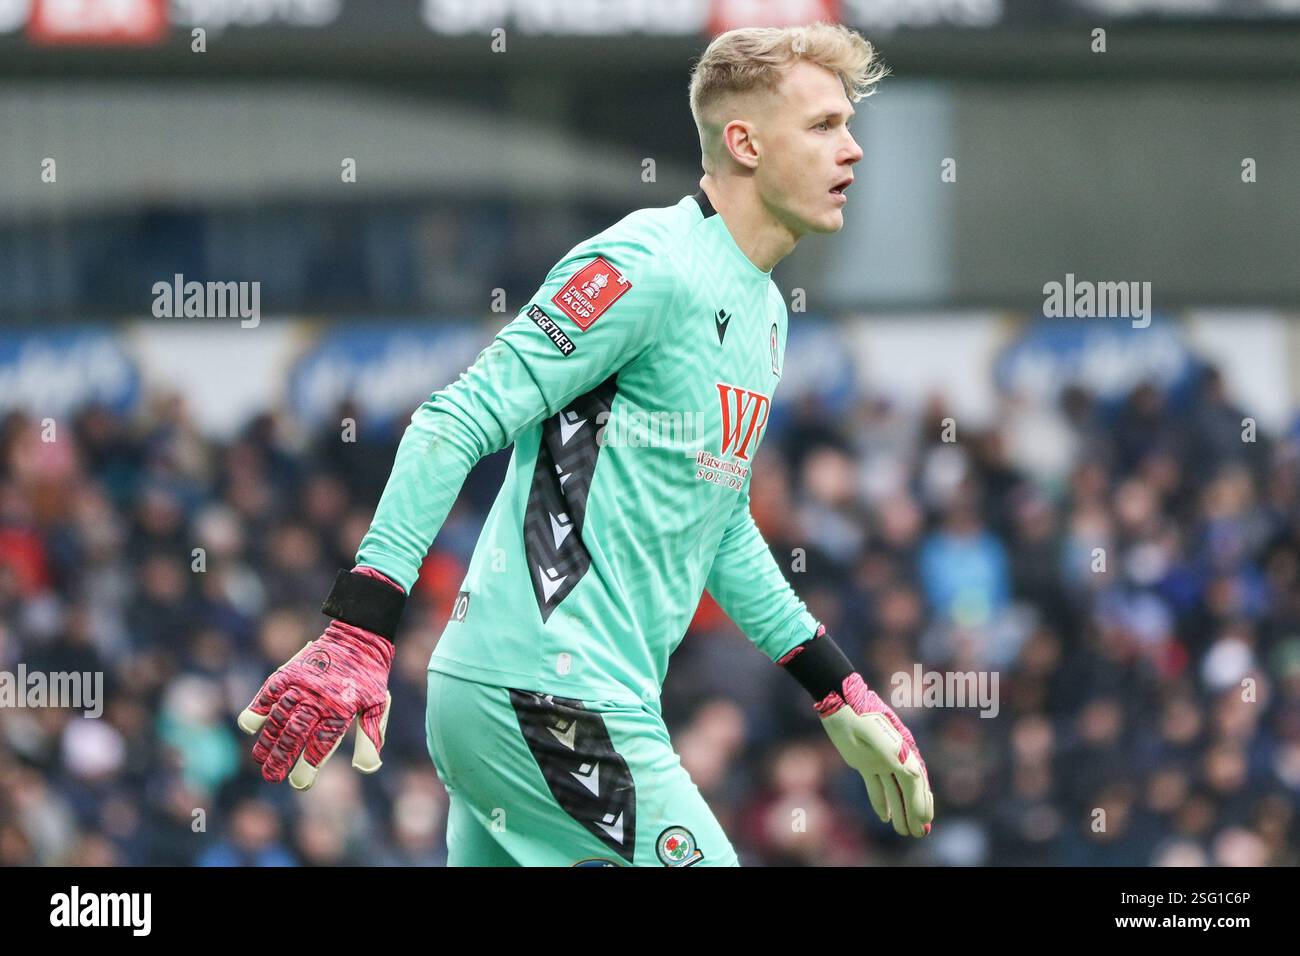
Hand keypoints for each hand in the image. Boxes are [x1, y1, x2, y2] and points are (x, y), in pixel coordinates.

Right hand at [238, 618, 393, 789]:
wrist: (359, 636)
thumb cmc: (368, 677)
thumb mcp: (377, 705)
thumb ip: (370, 737)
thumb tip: (367, 768)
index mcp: (343, 708)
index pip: (321, 742)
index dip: (309, 765)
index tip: (300, 783)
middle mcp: (320, 697)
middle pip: (296, 733)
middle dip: (282, 758)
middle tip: (272, 777)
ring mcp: (302, 683)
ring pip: (280, 716)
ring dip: (268, 740)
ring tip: (260, 759)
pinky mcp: (289, 671)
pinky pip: (269, 692)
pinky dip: (257, 708)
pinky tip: (250, 726)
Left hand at [817, 673, 933, 837]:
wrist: (838, 701)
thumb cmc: (857, 714)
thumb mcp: (874, 733)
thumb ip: (893, 752)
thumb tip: (914, 774)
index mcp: (902, 749)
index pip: (915, 781)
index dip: (920, 802)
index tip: (923, 821)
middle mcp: (895, 756)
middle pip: (909, 788)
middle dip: (915, 811)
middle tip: (920, 833)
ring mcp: (880, 760)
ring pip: (894, 790)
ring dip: (901, 811)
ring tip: (905, 832)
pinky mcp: (865, 762)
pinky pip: (876, 785)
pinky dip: (881, 802)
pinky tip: (886, 818)